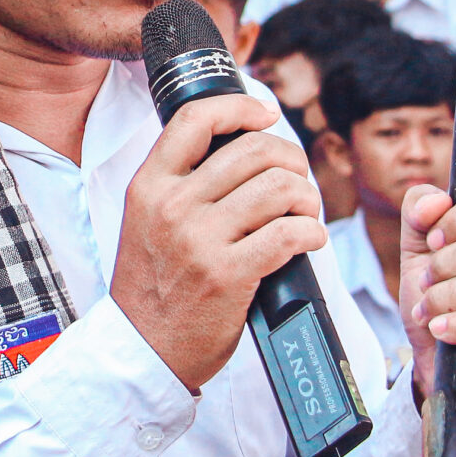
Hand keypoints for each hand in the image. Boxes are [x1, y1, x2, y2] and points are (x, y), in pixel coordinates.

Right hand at [112, 94, 327, 392]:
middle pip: (253, 150)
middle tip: (297, 180)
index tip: (266, 114)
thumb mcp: (146, 221)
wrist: (142, 349)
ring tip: (305, 214)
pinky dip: (312, 233)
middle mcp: (172, 205)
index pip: (196, 119)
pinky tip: (309, 241)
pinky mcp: (228, 274)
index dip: (240, 107)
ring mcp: (199, 240)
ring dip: (307, 198)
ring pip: (279, 188)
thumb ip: (181, 184)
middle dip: (291, 159)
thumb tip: (242, 147)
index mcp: (149, 185)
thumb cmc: (154, 285)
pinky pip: (289, 234)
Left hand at [398, 185, 455, 410]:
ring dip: (446, 299)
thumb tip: (435, 201)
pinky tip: (442, 331)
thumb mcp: (420, 255)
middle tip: (426, 284)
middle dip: (445, 264)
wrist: (444, 369)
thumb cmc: (442, 306)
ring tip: (429, 312)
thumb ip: (419, 215)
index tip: (432, 242)